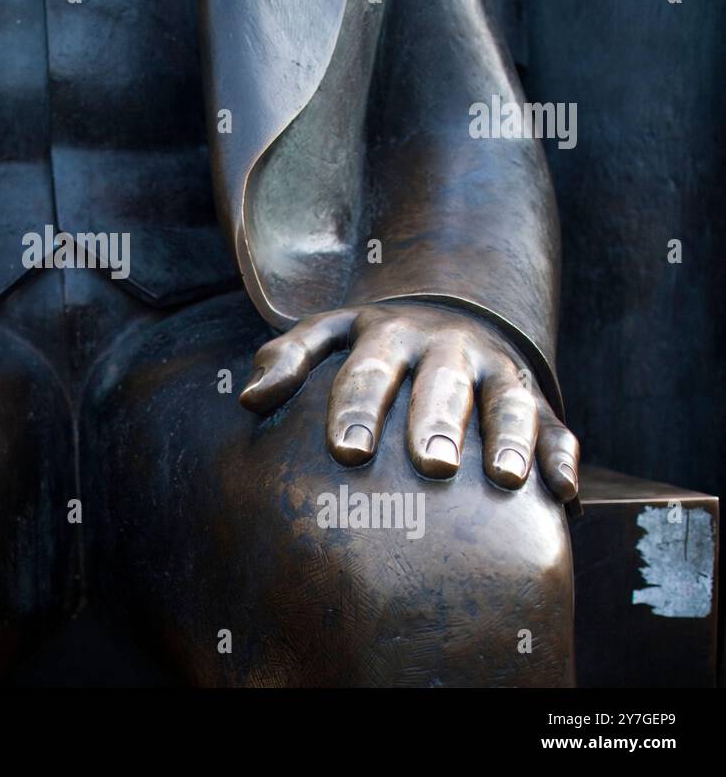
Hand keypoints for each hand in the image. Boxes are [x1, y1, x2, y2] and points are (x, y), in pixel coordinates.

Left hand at [239, 302, 578, 501]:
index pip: (368, 370)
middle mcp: (446, 348)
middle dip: (436, 422)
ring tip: (503, 478)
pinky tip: (561, 493)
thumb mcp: (325, 334)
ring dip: (508, 437)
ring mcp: (495, 371)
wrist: (445, 316)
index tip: (347, 452)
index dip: (358, 409)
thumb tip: (248, 399)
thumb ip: (285, 358)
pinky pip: (555, 426)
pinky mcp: (534, 398)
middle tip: (430, 463)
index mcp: (386, 335)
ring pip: (507, 401)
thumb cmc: (369, 346)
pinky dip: (560, 456)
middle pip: (441, 384)